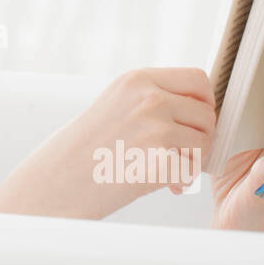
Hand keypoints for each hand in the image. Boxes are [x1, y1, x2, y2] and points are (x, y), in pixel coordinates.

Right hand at [0, 67, 215, 219]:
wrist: (57, 182)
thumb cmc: (84, 149)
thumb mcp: (115, 104)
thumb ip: (153, 98)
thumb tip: (202, 108)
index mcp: (137, 79)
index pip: (198, 79)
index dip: (204, 102)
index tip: (196, 120)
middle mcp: (149, 98)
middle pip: (207, 113)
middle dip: (201, 137)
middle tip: (183, 154)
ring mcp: (156, 128)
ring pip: (204, 143)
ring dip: (192, 160)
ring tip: (169, 170)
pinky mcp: (160, 160)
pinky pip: (193, 170)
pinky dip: (183, 180)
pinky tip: (164, 185)